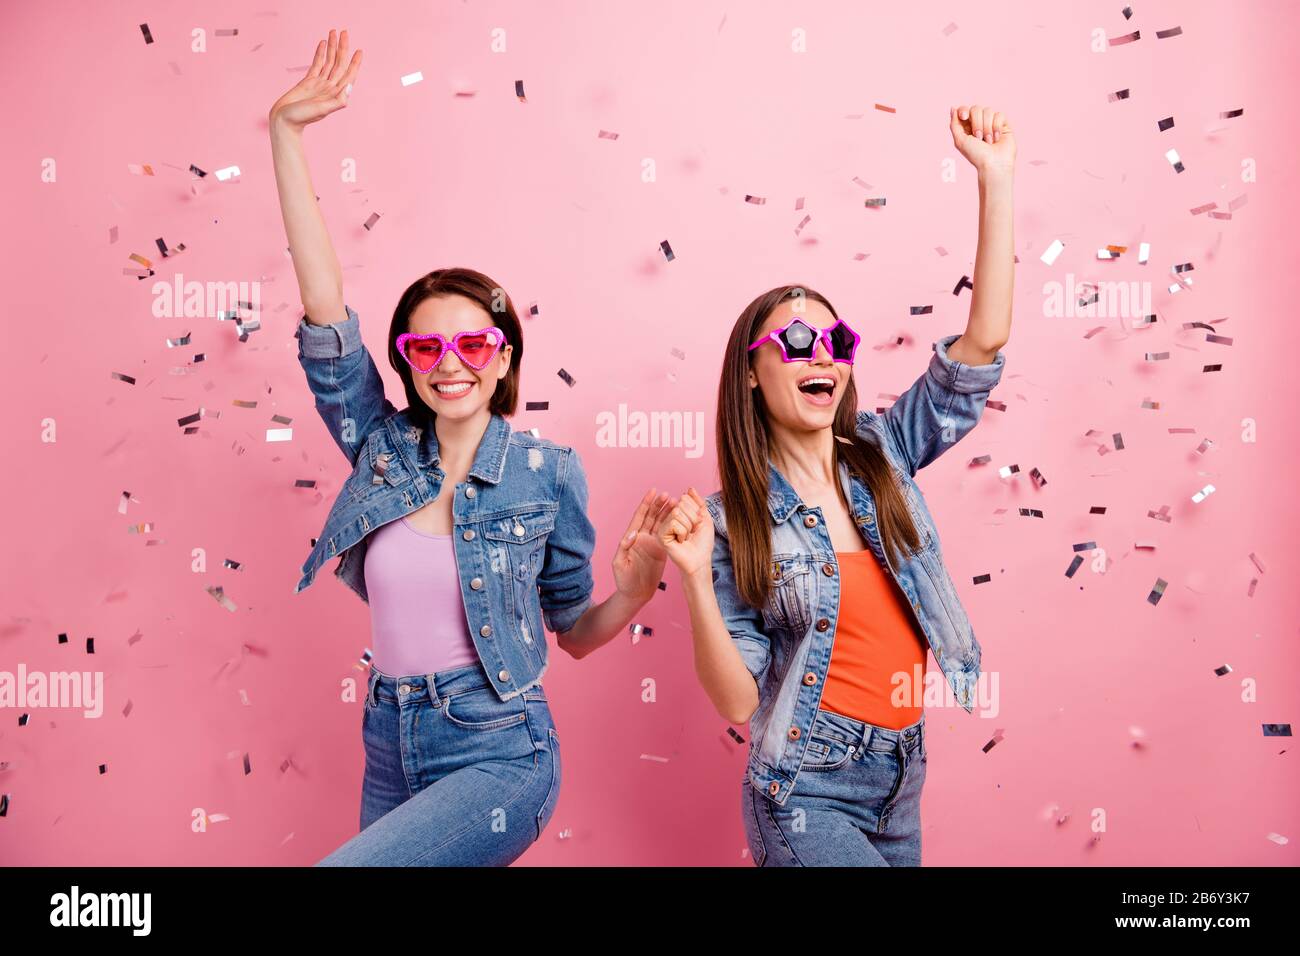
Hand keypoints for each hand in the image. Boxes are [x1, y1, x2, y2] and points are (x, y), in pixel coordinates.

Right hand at [269, 29, 362, 131]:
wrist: (284, 120)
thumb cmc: (302, 117)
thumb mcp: (322, 110)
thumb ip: (338, 100)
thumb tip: (350, 86)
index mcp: (335, 93)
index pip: (348, 74)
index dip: (355, 63)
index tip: (359, 50)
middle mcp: (329, 87)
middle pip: (339, 63)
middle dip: (343, 48)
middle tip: (345, 32)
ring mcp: (319, 83)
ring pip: (328, 61)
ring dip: (332, 47)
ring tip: (334, 32)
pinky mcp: (308, 81)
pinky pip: (317, 63)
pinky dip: (320, 53)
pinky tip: (323, 43)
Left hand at [611, 488, 674, 604]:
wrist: (635, 593)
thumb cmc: (624, 580)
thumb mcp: (620, 564)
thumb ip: (624, 548)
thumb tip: (632, 534)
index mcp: (632, 538)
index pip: (640, 517)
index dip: (646, 504)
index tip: (653, 491)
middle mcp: (642, 537)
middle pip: (651, 517)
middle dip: (659, 505)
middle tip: (668, 495)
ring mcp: (652, 543)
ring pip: (660, 523)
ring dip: (667, 512)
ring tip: (676, 502)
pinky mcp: (661, 550)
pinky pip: (667, 534)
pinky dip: (673, 524)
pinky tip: (679, 517)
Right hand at [657, 488, 713, 578]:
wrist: (700, 559)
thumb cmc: (703, 542)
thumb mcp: (705, 518)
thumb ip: (698, 502)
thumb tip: (690, 489)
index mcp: (678, 513)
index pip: (685, 498)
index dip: (696, 511)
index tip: (696, 525)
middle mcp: (669, 518)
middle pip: (681, 503)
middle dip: (692, 519)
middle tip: (691, 532)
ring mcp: (664, 526)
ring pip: (677, 513)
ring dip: (688, 527)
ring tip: (685, 537)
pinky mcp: (661, 535)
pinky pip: (674, 523)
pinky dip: (682, 532)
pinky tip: (680, 541)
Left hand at [950, 103, 1015, 175]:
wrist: (994, 164)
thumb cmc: (976, 155)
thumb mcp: (960, 141)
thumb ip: (954, 125)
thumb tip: (953, 108)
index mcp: (967, 127)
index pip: (964, 109)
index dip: (964, 110)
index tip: (964, 117)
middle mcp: (979, 123)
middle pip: (976, 108)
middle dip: (976, 123)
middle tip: (978, 137)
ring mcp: (991, 123)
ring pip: (988, 111)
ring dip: (987, 127)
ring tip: (988, 141)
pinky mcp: (1003, 124)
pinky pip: (999, 115)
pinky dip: (996, 127)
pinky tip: (996, 138)